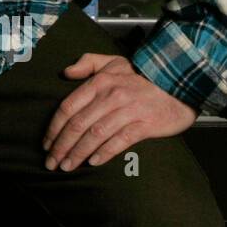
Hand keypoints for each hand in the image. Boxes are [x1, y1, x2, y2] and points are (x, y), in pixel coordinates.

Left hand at [42, 53, 196, 170]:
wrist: (180, 79)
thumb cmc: (142, 73)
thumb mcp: (112, 61)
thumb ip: (87, 63)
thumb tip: (65, 73)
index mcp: (100, 82)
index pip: (69, 107)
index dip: (54, 127)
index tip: (46, 143)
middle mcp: (111, 96)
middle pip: (78, 124)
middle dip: (61, 146)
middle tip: (51, 162)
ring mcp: (128, 111)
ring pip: (96, 135)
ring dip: (78, 152)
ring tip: (67, 166)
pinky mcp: (145, 125)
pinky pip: (120, 141)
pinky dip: (105, 152)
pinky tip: (94, 162)